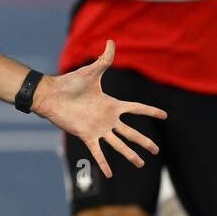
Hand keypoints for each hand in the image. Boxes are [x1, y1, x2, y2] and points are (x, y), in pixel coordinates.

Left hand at [31, 40, 166, 177]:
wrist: (52, 95)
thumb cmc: (70, 83)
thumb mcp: (91, 71)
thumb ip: (104, 59)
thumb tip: (111, 41)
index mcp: (112, 104)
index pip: (136, 109)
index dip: (150, 112)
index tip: (165, 116)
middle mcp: (107, 118)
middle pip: (131, 132)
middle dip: (144, 141)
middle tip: (157, 151)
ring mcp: (98, 128)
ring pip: (119, 144)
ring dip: (130, 154)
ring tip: (142, 165)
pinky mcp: (86, 136)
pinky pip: (98, 152)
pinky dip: (104, 163)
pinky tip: (111, 175)